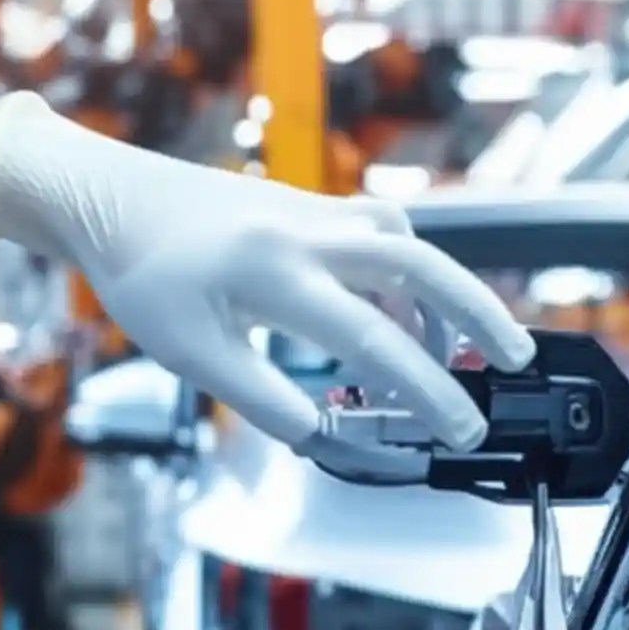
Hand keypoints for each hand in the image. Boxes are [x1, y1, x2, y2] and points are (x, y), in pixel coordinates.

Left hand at [0, 91, 534, 451]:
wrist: (111, 197)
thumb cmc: (143, 275)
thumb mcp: (192, 353)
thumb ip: (263, 397)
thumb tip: (323, 432)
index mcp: (278, 274)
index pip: (375, 339)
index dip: (427, 391)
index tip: (461, 428)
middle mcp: (309, 234)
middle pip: (421, 265)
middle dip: (479, 315)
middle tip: (517, 359)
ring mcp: (314, 212)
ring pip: (406, 244)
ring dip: (442, 296)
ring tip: (452, 353)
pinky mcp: (311, 207)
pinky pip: (381, 232)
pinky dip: (406, 272)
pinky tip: (397, 306)